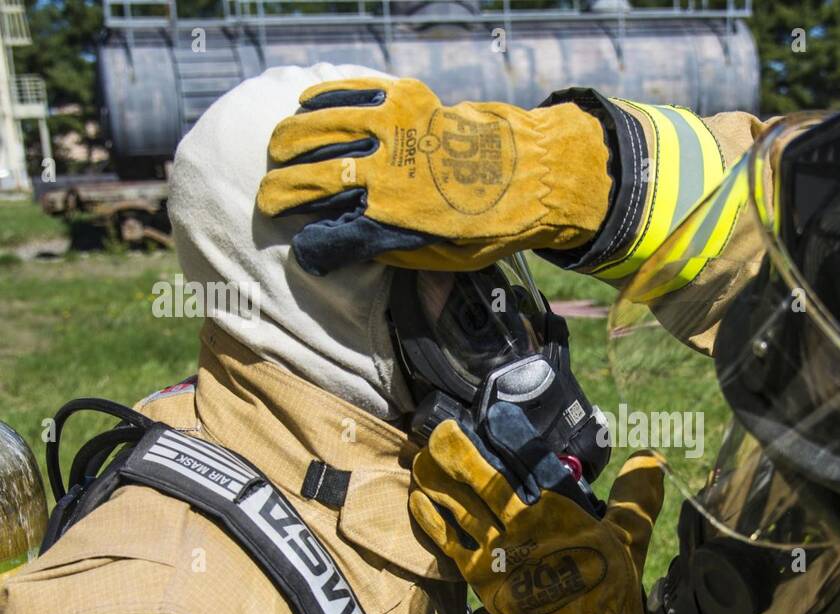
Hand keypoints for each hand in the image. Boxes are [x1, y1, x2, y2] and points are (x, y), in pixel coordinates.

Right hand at [256, 77, 611, 274]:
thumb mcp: (448, 258)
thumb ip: (398, 252)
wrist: (535, 171)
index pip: (330, 237)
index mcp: (396, 221)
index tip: (304, 251)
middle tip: (268, 200)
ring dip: (289, 142)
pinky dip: (320, 100)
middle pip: (311, 180)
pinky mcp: (405, 98)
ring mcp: (393, 130)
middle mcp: (386, 173)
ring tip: (278, 151)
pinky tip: (305, 107)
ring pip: (318, 129)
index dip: (310, 247)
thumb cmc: (493, 224)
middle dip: (280, 193)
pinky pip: (349, 92)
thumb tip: (356, 246)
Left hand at [409, 415, 663, 613]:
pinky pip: (448, 541)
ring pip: (459, 505)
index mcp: (557, 507)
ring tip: (420, 459)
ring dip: (437, 480)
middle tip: (439, 431)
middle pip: (482, 478)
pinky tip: (418, 500)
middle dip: (457, 452)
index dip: (506, 435)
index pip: (526, 460)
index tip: (490, 416)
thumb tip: (651, 458)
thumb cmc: (609, 591)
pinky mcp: (480, 575)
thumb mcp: (629, 538)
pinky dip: (431, 518)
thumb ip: (635, 497)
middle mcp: (521, 522)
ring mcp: (497, 549)